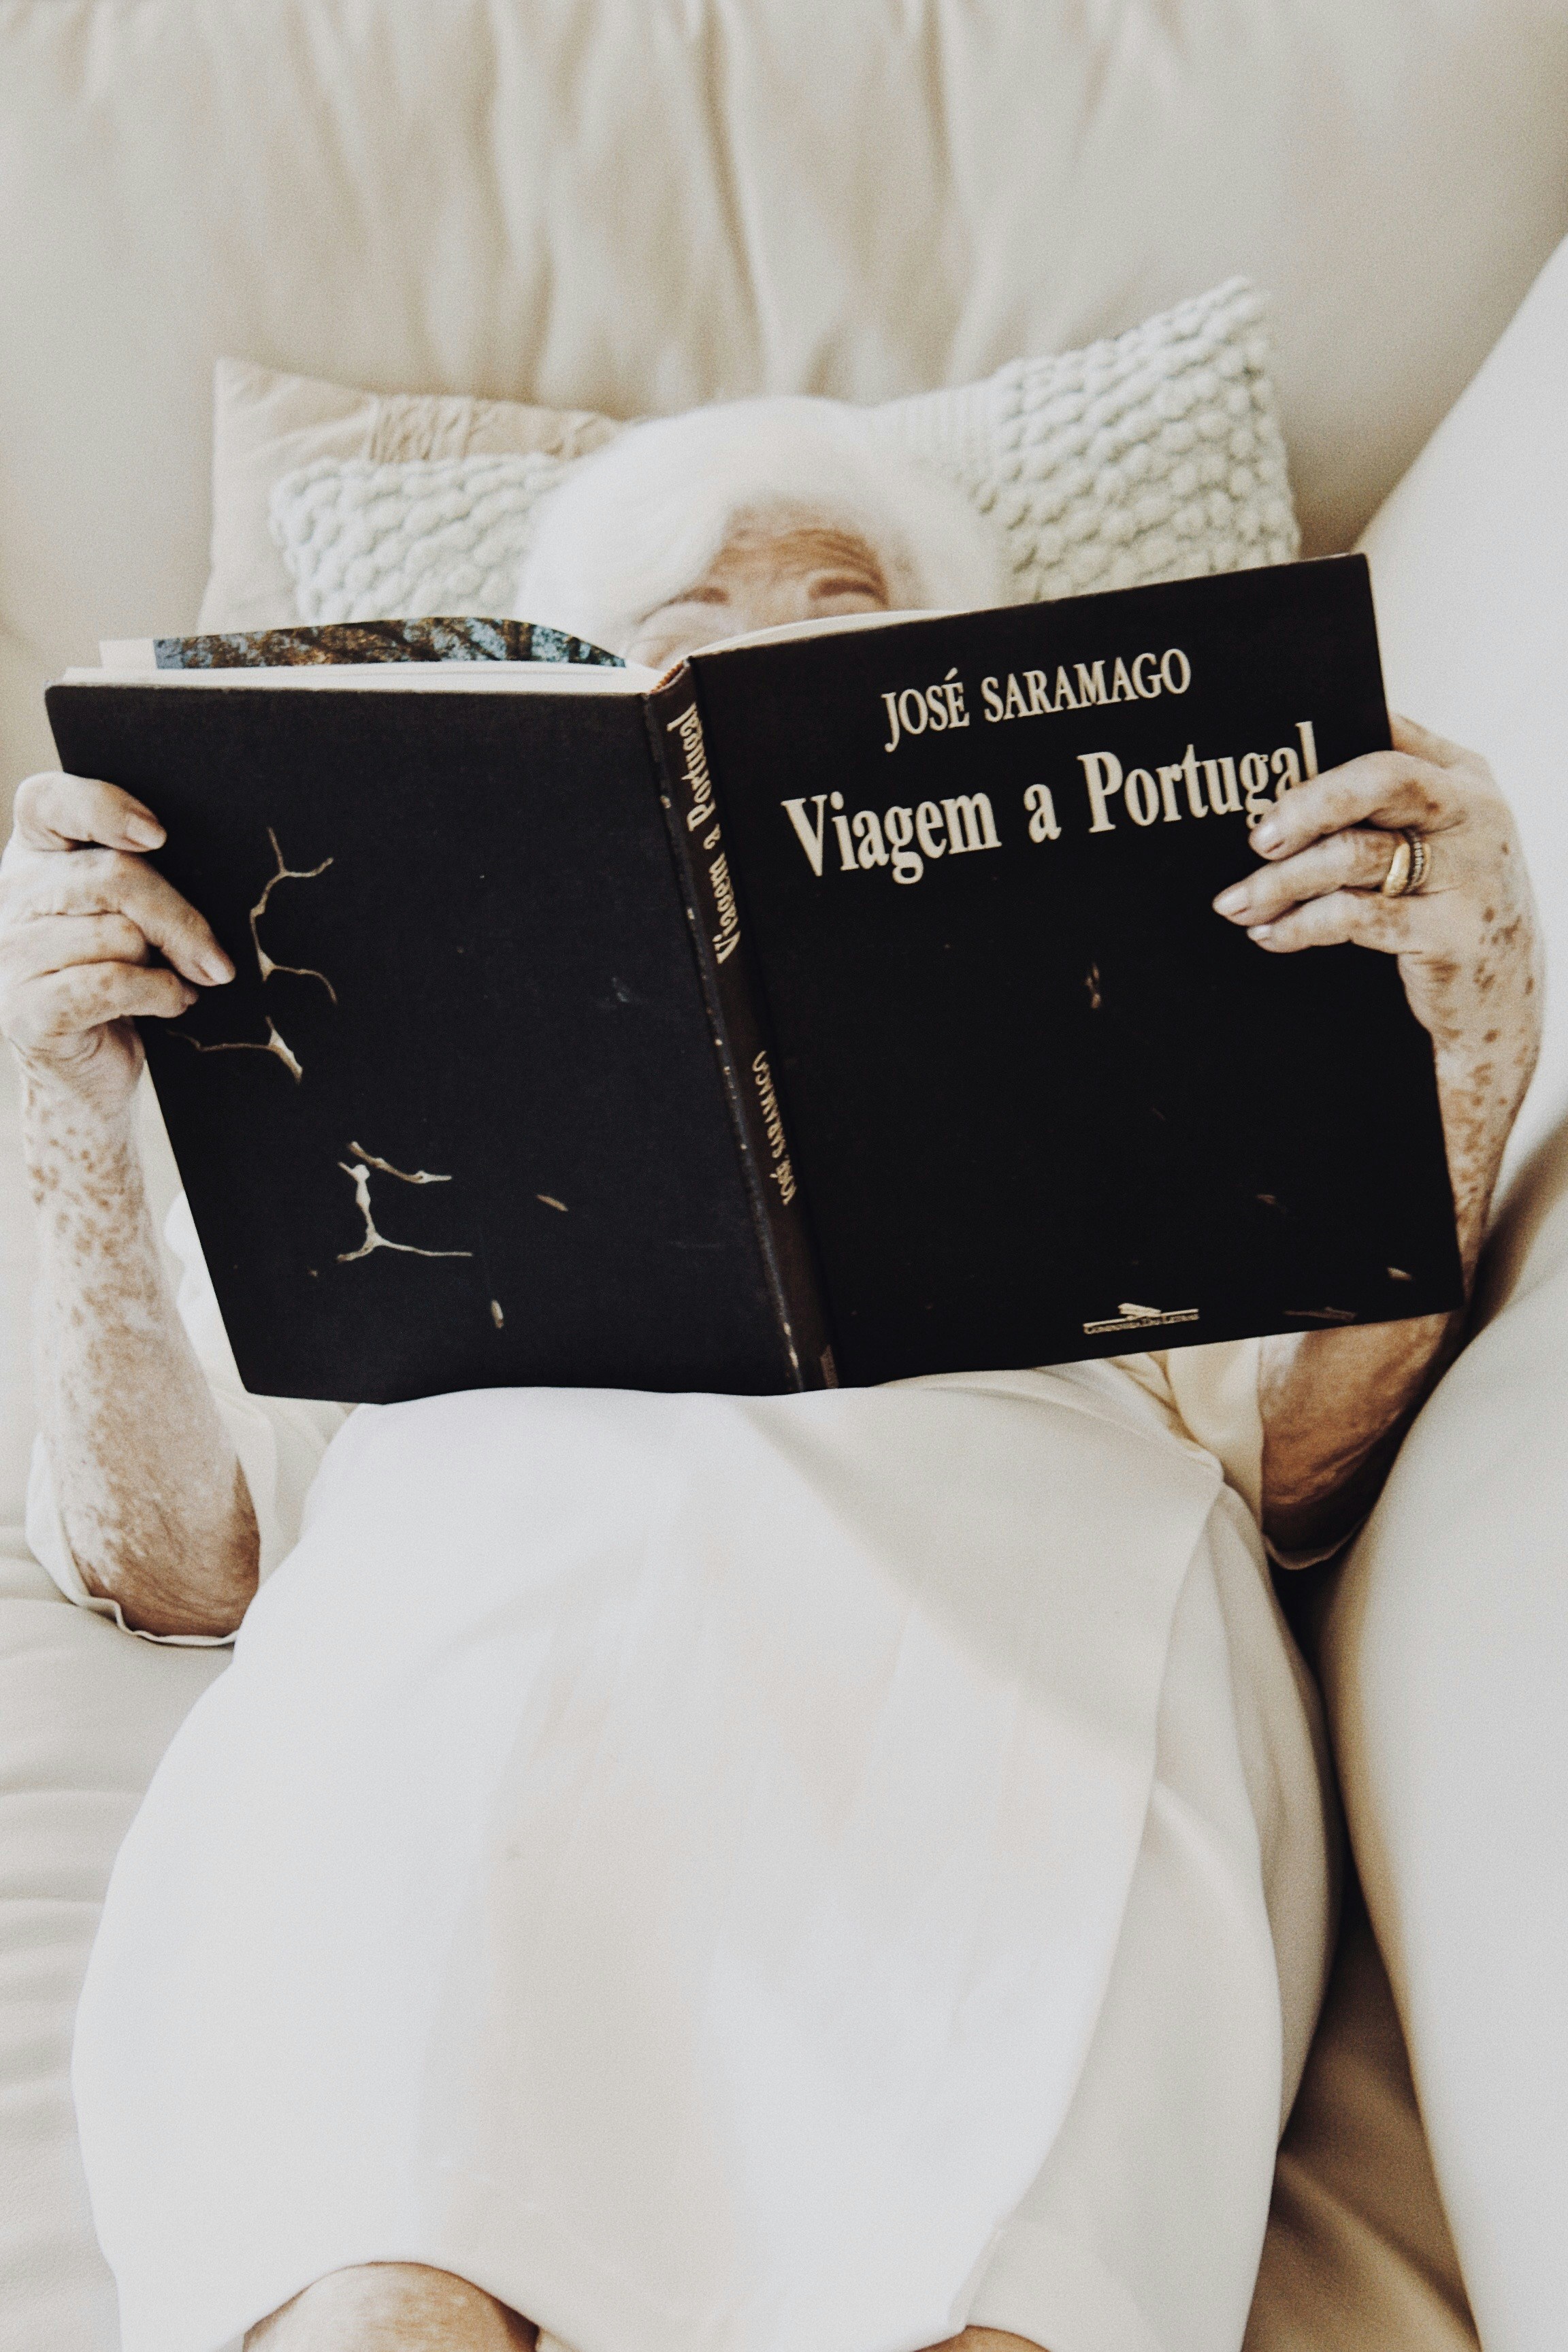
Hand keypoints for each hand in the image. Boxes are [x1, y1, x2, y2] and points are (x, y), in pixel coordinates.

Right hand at [0, 772, 232, 1117]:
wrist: (88, 1073)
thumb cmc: (119, 983)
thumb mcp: (127, 918)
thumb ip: (137, 881)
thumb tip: (203, 871)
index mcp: (30, 858)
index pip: (45, 801)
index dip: (102, 806)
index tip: (158, 835)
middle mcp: (9, 898)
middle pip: (113, 876)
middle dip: (180, 917)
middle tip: (215, 957)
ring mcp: (11, 955)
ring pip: (119, 933)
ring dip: (169, 964)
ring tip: (173, 982)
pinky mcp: (26, 1009)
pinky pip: (113, 983)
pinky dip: (159, 994)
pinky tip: (170, 1003)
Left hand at [1212, 712, 1541, 1099]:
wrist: (1502, 1001)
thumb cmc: (1446, 909)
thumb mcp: (1432, 843)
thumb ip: (1380, 807)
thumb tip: (1280, 796)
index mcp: (1463, 777)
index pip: (1390, 732)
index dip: (1325, 740)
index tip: (1263, 763)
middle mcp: (1474, 812)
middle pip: (1378, 780)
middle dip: (1303, 806)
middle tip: (1255, 839)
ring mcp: (1469, 872)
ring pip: (1354, 854)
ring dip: (1280, 881)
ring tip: (1236, 902)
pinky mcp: (1450, 933)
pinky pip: (1355, 916)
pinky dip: (1301, 925)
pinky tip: (1270, 934)